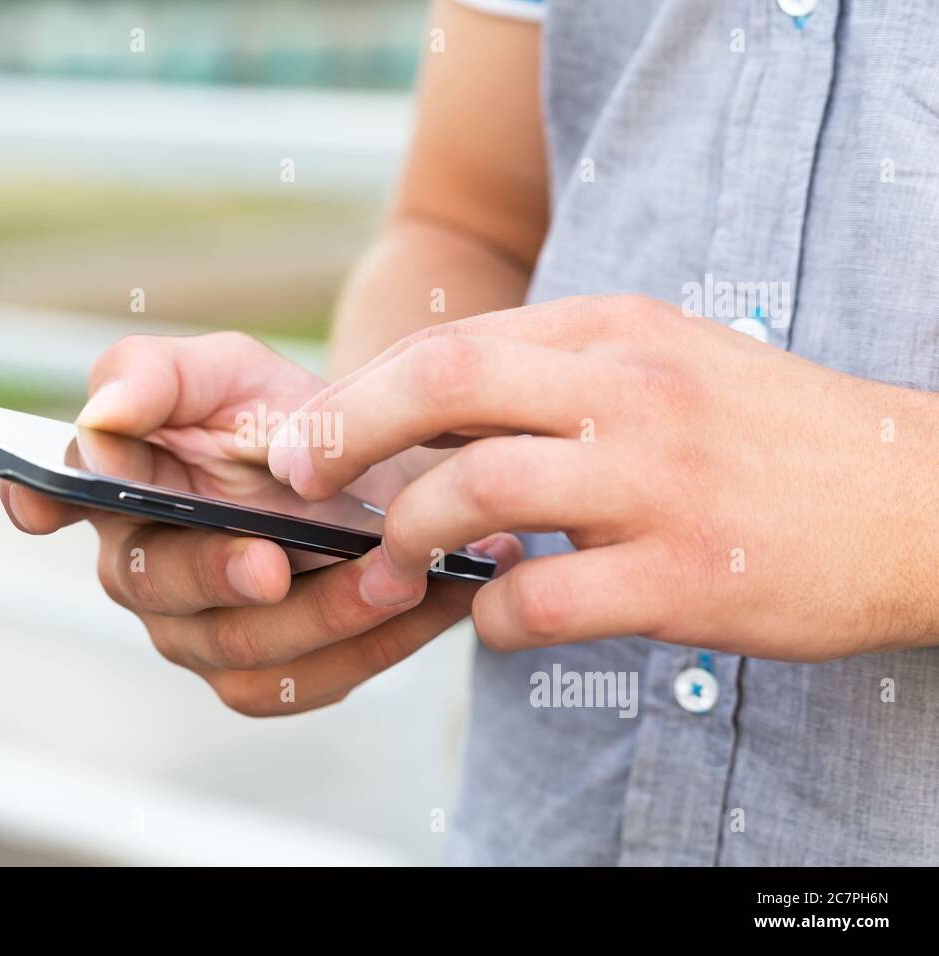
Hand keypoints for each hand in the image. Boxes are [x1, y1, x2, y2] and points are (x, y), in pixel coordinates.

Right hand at [0, 331, 521, 714]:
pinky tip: (430, 602)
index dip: (36, 496)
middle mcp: (143, 568)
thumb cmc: (286, 420)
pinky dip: (377, 646)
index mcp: (117, 487)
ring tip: (399, 578)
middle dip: (218, 575)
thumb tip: (102, 411)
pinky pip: (307, 682)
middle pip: (159, 585)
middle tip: (278, 561)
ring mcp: (199, 632)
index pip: (49, 491)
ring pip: (242, 649)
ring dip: (323, 618)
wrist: (373, 476)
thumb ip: (160, 376)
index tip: (36, 499)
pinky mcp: (264, 676)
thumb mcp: (234, 375)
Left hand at [269, 295, 938, 661]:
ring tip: (392, 566)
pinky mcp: (684, 575)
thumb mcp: (666, 362)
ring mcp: (656, 481)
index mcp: (615, 331)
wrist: (917, 498)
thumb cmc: (770, 434)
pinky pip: (542, 600)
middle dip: (343, 432)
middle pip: (441, 384)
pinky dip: (492, 617)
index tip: (306, 433)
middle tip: (293, 479)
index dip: (359, 391)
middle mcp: (628, 390)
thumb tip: (433, 416)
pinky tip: (495, 622)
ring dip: (409, 534)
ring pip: (476, 489)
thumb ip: (557, 376)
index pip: (451, 343)